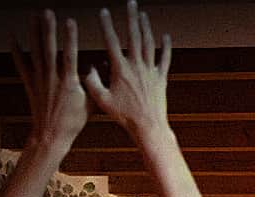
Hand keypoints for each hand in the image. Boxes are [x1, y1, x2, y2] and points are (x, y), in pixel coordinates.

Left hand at [11, 10, 88, 149]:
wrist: (51, 136)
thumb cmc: (72, 123)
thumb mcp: (90, 105)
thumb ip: (94, 85)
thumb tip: (99, 68)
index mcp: (69, 84)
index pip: (70, 56)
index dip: (70, 38)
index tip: (70, 22)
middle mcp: (52, 79)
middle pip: (50, 49)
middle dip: (49, 29)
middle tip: (48, 12)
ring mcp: (39, 80)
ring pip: (36, 52)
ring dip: (34, 33)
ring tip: (34, 16)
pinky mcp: (29, 84)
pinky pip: (21, 64)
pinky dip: (15, 51)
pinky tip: (12, 37)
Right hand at [83, 2, 171, 144]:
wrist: (148, 126)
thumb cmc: (125, 116)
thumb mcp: (102, 101)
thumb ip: (92, 82)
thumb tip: (88, 68)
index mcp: (121, 69)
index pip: (111, 42)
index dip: (107, 25)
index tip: (103, 11)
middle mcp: (137, 66)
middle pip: (134, 36)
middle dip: (131, 17)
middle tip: (130, 3)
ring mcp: (150, 71)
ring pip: (149, 43)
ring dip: (145, 27)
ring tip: (142, 14)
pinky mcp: (161, 78)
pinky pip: (165, 58)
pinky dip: (165, 47)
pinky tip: (166, 36)